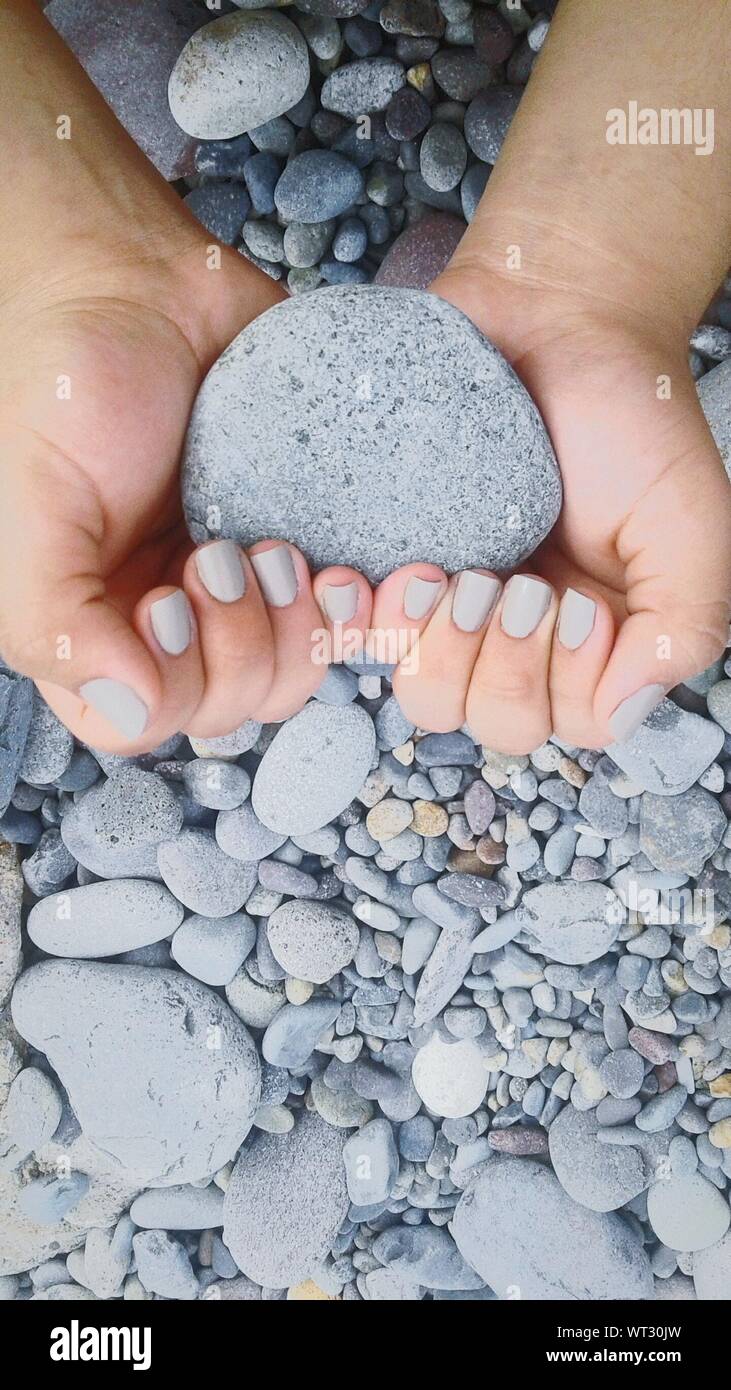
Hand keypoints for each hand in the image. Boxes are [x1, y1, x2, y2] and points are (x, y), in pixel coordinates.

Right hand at [0, 238, 372, 752]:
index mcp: (93, 622)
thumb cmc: (64, 381)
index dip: (170, 684)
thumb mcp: (31, 505)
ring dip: (298, 631)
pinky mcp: (305, 541)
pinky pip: (346, 617)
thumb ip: (53, 620)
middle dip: (240, 645)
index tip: (171, 598)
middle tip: (225, 553)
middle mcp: (169, 618)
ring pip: (291, 674)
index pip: (139, 720)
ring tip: (282, 551)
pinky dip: (355, 612)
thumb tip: (130, 705)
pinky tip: (348, 574)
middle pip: (227, 706)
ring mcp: (244, 585)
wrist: (139, 280)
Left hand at [382, 266, 730, 751]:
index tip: (574, 604)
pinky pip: (362, 635)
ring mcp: (452, 609)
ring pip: (426, 696)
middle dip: (500, 664)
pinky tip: (369, 578)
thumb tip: (625, 711)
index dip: (563, 683)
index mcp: (597, 642)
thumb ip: (681, 624)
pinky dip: (363, 621)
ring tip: (447, 573)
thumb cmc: (629, 417)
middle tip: (513, 583)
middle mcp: (521, 638)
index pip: (574, 723)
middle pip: (495, 721)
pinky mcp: (392, 568)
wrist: (554, 319)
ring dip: (435, 647)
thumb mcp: (690, 520)